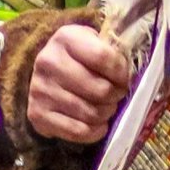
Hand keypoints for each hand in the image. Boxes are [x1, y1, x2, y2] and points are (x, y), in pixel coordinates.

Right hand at [27, 24, 129, 143]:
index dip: (121, 72)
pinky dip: (95, 131)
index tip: (125, 77)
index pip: (103, 57)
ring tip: (108, 106)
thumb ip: (112, 52)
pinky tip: (99, 124)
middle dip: (116, 95)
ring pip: (91, 113)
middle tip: (118, 94)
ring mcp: (40, 90)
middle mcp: (48, 62)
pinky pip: (77, 131)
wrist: (46, 71)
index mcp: (65, 38)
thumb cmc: (78, 55)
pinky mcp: (37, 115)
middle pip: (99, 89)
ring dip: (107, 112)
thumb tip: (131, 76)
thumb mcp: (93, 42)